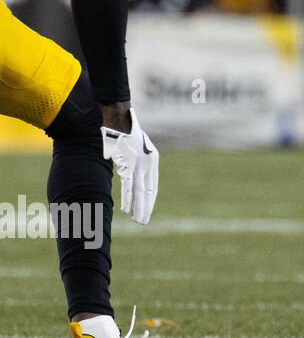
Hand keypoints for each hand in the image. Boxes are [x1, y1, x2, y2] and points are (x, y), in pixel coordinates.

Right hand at [101, 107, 158, 224]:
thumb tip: (127, 172)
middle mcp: (149, 162)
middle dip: (145, 207)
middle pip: (148, 190)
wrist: (116, 115)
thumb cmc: (122, 131)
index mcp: (151, 160)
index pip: (152, 186)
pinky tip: (127, 209)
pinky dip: (129, 197)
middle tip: (143, 222)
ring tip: (138, 220)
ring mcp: (139, 162)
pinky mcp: (129, 161)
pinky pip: (129, 183)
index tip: (146, 212)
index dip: (149, 200)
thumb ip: (133, 161)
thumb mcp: (132, 148)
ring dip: (138, 207)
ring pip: (140, 190)